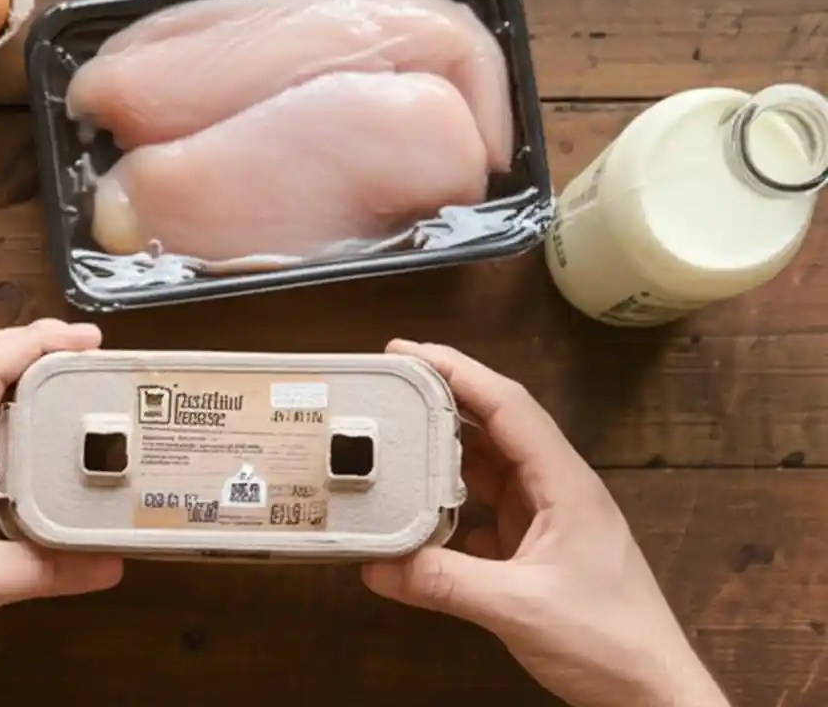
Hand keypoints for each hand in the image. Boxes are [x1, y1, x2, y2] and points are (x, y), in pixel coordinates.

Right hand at [363, 341, 728, 706]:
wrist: (651, 690)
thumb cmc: (608, 639)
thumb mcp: (518, 607)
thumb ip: (444, 583)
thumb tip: (375, 566)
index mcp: (564, 482)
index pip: (507, 405)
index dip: (457, 371)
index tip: (406, 352)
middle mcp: (556, 488)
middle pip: (495, 425)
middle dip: (444, 399)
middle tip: (387, 385)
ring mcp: (547, 518)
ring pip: (488, 466)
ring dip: (443, 452)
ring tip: (392, 438)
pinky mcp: (536, 548)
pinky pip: (485, 509)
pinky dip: (449, 503)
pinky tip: (417, 512)